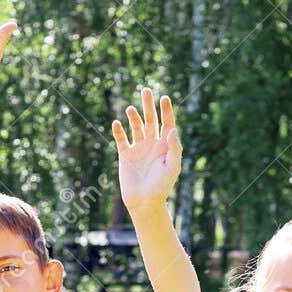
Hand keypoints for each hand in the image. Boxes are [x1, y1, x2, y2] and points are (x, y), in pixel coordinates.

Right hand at [112, 88, 181, 214]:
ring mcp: (138, 149)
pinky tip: (117, 123)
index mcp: (165, 146)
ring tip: (131, 109)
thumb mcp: (173, 167)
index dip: (166, 111)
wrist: (145, 201)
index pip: (167, 124)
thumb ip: (174, 148)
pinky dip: (119, 132)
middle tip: (146, 90)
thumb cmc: (162, 186)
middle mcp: (152, 144)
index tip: (165, 98)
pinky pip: (122, 140)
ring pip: (136, 127)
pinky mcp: (125, 155)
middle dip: (149, 105)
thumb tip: (172, 129)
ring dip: (134, 117)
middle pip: (151, 120)